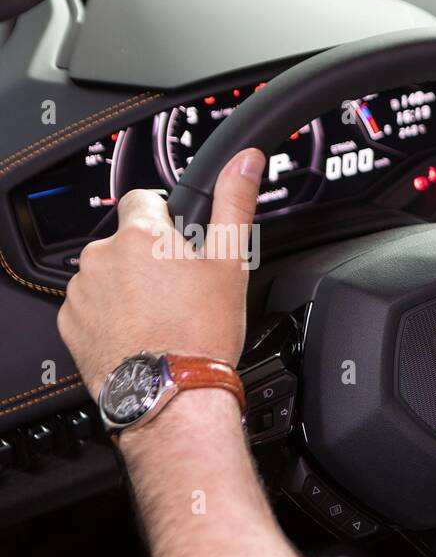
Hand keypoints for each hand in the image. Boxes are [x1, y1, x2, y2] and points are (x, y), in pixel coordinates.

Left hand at [57, 148, 265, 398]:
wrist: (173, 394)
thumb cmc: (202, 334)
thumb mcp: (231, 263)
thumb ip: (235, 204)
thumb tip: (244, 162)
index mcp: (141, 235)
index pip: (144, 200)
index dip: (168, 221)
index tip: (182, 247)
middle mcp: (102, 256)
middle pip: (127, 242)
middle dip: (149, 260)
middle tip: (180, 292)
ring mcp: (82, 291)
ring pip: (108, 275)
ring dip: (129, 288)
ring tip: (161, 318)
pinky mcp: (70, 323)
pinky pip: (91, 308)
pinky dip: (112, 317)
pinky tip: (141, 334)